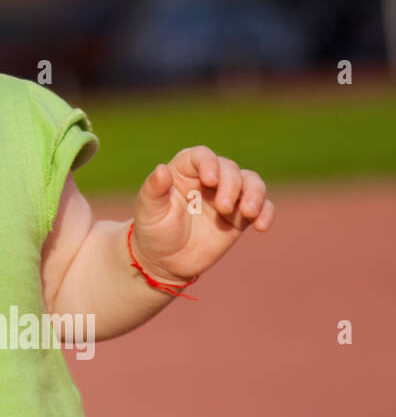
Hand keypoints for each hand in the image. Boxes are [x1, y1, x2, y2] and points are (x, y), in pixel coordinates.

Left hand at [131, 145, 273, 283]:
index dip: (209, 163)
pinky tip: (261, 226)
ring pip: (252, 182)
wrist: (166, 260)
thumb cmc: (153, 230)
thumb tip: (161, 169)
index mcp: (184, 172)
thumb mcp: (148, 211)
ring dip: (254, 194)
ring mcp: (227, 196)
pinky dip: (266, 212)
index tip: (209, 181)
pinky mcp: (240, 216)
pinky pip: (263, 207)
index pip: (201, 156)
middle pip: (230, 169)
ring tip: (247, 212)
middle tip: (222, 208)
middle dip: (231, 185)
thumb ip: (154, 190)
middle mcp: (209, 179)